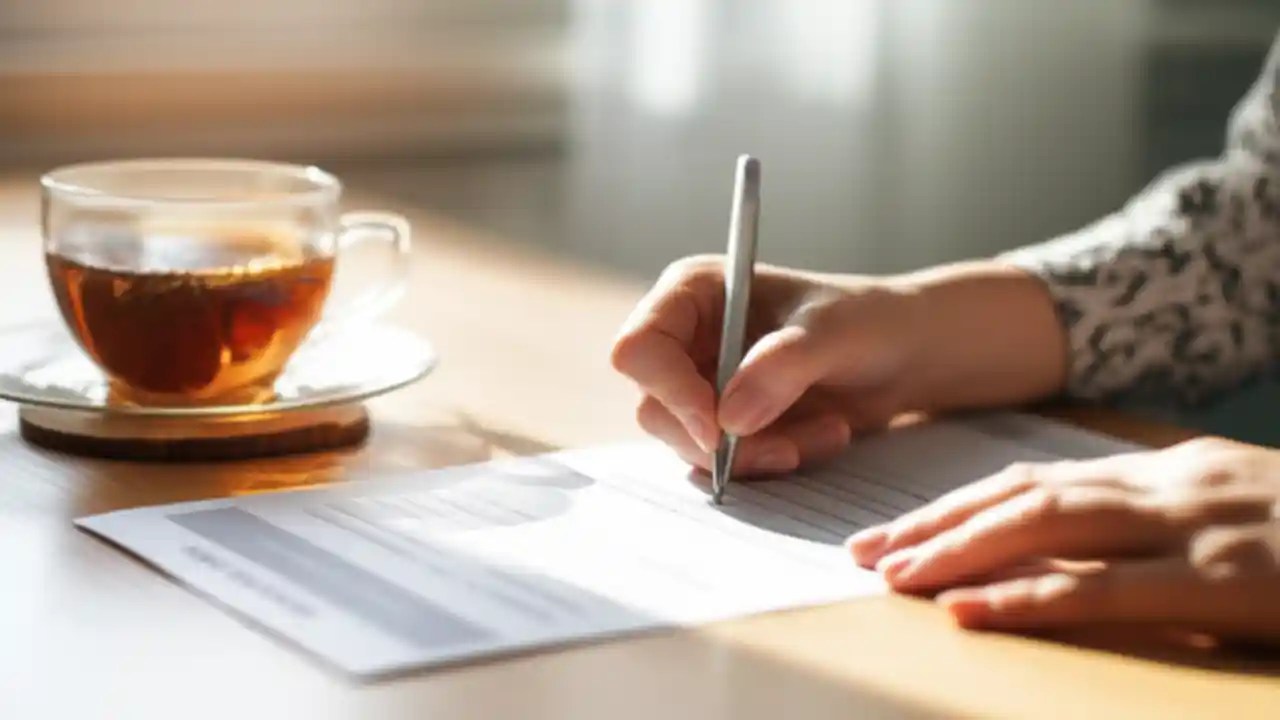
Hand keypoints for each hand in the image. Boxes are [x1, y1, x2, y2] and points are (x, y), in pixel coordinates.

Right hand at [611, 256, 928, 473]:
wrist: (904, 354)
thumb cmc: (868, 321)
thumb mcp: (833, 333)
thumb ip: (781, 366)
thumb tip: (729, 419)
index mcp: (692, 293)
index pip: (639, 348)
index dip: (669, 391)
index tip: (718, 429)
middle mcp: (685, 339)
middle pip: (655, 408)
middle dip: (721, 439)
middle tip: (786, 449)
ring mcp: (701, 384)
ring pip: (688, 444)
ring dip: (757, 454)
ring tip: (826, 431)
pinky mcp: (724, 423)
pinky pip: (723, 463)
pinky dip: (772, 461)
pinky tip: (823, 437)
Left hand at [848, 437, 1279, 642]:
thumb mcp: (1234, 519)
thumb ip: (1155, 528)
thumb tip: (1066, 557)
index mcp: (1170, 470)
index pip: (1037, 479)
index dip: (958, 504)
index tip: (897, 529)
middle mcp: (1173, 484)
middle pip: (1023, 494)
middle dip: (936, 523)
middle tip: (865, 551)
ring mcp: (1200, 527)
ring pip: (1048, 527)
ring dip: (960, 551)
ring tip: (892, 576)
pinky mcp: (1229, 581)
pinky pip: (1105, 590)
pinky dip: (1028, 598)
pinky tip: (970, 610)